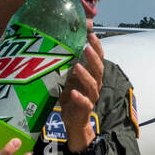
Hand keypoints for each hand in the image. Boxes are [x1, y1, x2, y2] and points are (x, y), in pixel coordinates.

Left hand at [60, 30, 103, 149]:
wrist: (73, 120)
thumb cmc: (70, 96)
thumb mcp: (68, 77)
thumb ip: (67, 64)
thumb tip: (56, 43)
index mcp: (92, 75)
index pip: (98, 58)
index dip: (97, 46)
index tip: (91, 34)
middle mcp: (94, 84)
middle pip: (98, 69)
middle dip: (93, 57)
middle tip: (87, 47)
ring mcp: (90, 97)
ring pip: (92, 84)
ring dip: (85, 75)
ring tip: (77, 66)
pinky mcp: (85, 109)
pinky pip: (84, 102)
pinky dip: (79, 97)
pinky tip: (73, 92)